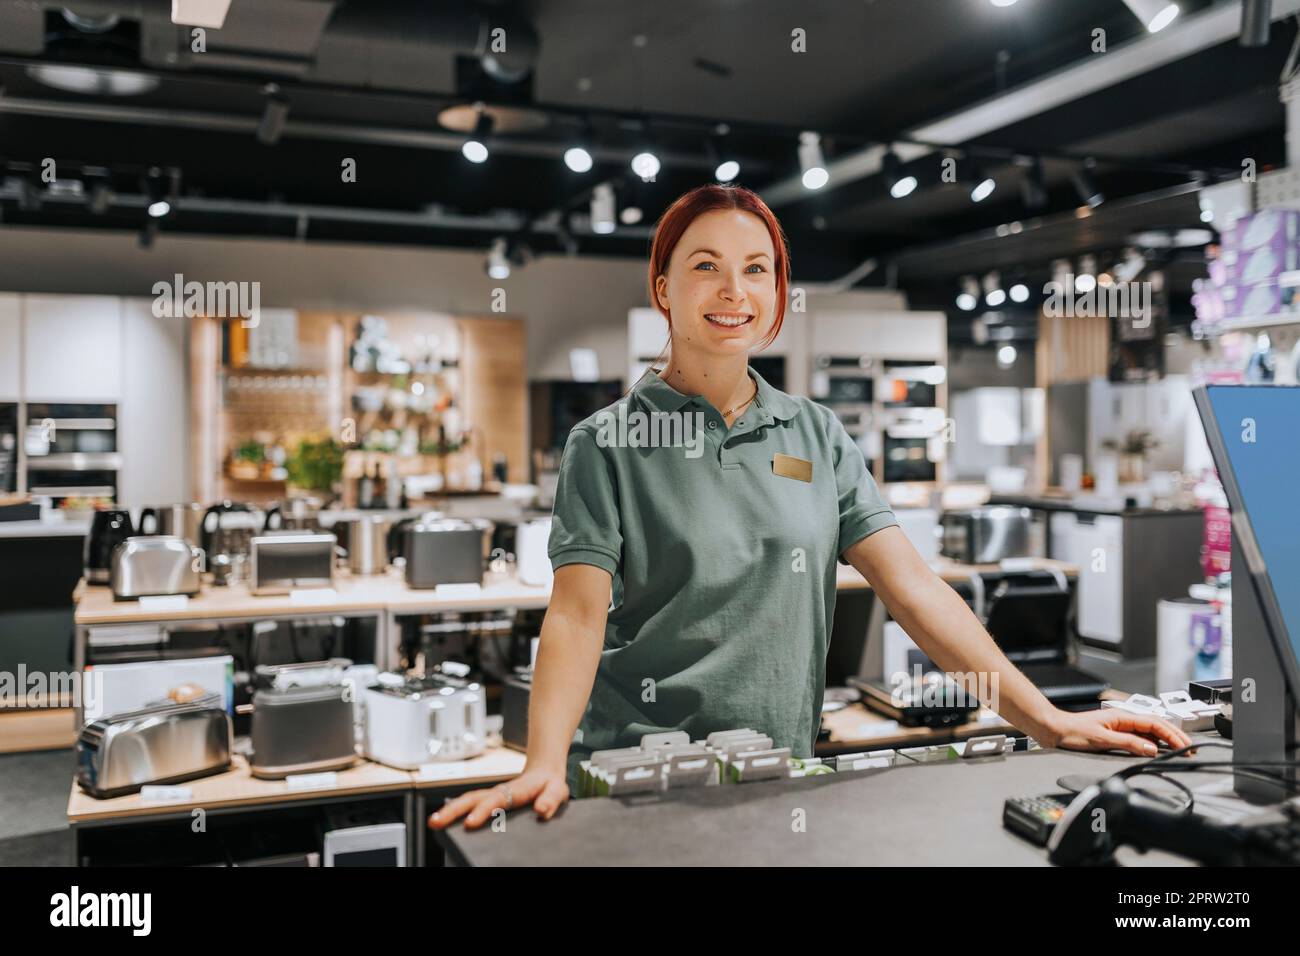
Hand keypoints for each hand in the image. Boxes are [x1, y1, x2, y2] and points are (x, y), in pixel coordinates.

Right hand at [428, 766, 568, 830]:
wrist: (545, 772)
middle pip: (472, 799)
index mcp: (515, 791)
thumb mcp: (558, 790)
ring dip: (449, 811)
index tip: (470, 823)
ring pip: (467, 801)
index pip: (496, 801)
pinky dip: (455, 812)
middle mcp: (499, 792)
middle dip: (453, 810)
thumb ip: (551, 799)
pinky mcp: (489, 802)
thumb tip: (541, 810)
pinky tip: (444, 821)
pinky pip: (470, 805)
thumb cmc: (550, 784)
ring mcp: (492, 796)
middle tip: (436, 822)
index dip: (483, 812)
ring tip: (433, 823)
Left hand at [1040, 708, 1193, 756]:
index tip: (1185, 745)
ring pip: (1149, 732)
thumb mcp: (1103, 739)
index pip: (1155, 724)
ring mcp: (1120, 726)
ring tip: (1180, 750)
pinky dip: (1153, 743)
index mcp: (1123, 716)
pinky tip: (1158, 750)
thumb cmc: (1073, 731)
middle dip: (1175, 736)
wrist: (1055, 730)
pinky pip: (1140, 737)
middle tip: (1190, 748)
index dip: (1172, 734)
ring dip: (1166, 740)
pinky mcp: (1116, 734)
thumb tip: (1152, 748)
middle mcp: (1123, 719)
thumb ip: (1129, 743)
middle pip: (1156, 726)